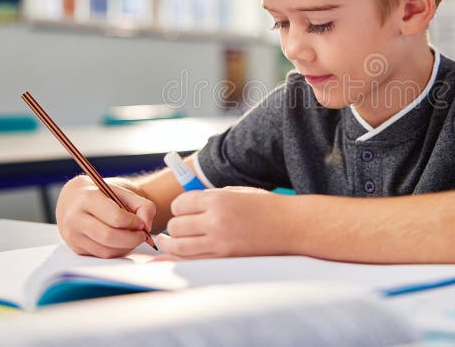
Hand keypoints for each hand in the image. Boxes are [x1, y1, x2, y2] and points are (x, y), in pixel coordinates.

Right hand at [56, 175, 155, 257]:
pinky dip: (117, 251)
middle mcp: (75, 218)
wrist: (74, 199)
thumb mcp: (123, 192)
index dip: (133, 222)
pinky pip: (102, 256)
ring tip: (134, 238)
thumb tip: (147, 226)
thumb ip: (143, 206)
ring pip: (106, 250)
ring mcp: (73, 236)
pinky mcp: (76, 248)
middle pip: (109, 237)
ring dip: (126, 247)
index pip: (114, 217)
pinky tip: (122, 242)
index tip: (141, 223)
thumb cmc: (102, 195)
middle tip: (142, 235)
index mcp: (87, 198)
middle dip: (132, 239)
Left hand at [155, 187, 289, 259]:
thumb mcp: (238, 192)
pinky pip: (192, 262)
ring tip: (164, 242)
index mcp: (218, 200)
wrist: (291, 226)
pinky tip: (166, 259)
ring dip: (168, 244)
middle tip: (174, 228)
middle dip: (173, 226)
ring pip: (178, 246)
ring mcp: (220, 243)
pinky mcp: (225, 260)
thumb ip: (211, 197)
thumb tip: (185, 205)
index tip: (181, 210)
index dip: (178, 207)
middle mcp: (216, 221)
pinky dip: (175, 261)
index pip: (180, 204)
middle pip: (176, 225)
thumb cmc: (266, 207)